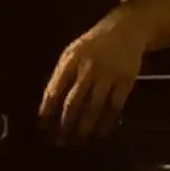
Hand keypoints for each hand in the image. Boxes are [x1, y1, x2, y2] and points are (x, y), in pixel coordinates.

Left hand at [38, 21, 147, 145]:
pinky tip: (101, 133)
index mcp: (70, 60)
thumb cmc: (93, 44)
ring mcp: (108, 75)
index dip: (48, 110)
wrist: (125, 29)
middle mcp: (88, 68)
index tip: (43, 126)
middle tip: (60, 141)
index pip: (54, 90)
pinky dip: (107, 122)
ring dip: (85, 128)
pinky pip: (114, 107)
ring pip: (93, 108)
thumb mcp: (73, 51)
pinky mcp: (126, 81)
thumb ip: (61, 74)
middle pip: (73, 103)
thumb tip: (49, 103)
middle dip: (65, 125)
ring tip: (79, 141)